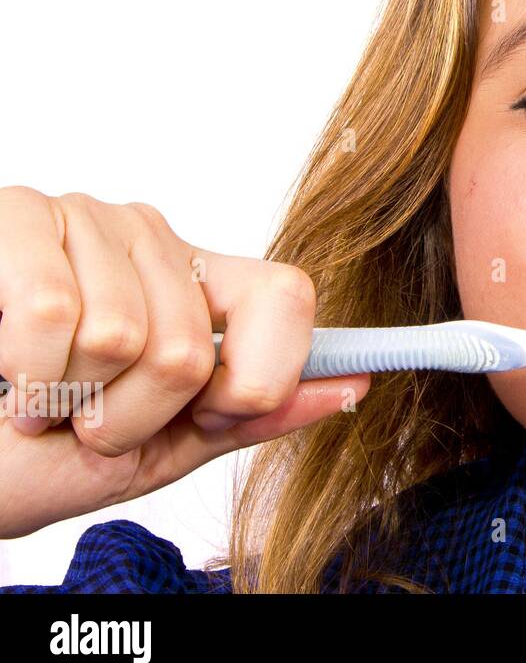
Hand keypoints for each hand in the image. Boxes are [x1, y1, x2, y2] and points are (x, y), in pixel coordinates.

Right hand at [0, 186, 369, 538]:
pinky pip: (52, 312)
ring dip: (67, 399)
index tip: (204, 414)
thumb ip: (253, 415)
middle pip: (191, 349)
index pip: (288, 296)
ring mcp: (89, 217)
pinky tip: (7, 370)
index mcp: (204, 285)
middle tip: (84, 414)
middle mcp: (157, 237)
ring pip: (122, 336)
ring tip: (41, 391)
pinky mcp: (21, 213)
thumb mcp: (163, 445)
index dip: (254, 378)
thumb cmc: (44, 449)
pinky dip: (24, 373)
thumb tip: (353, 381)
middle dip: (129, 418)